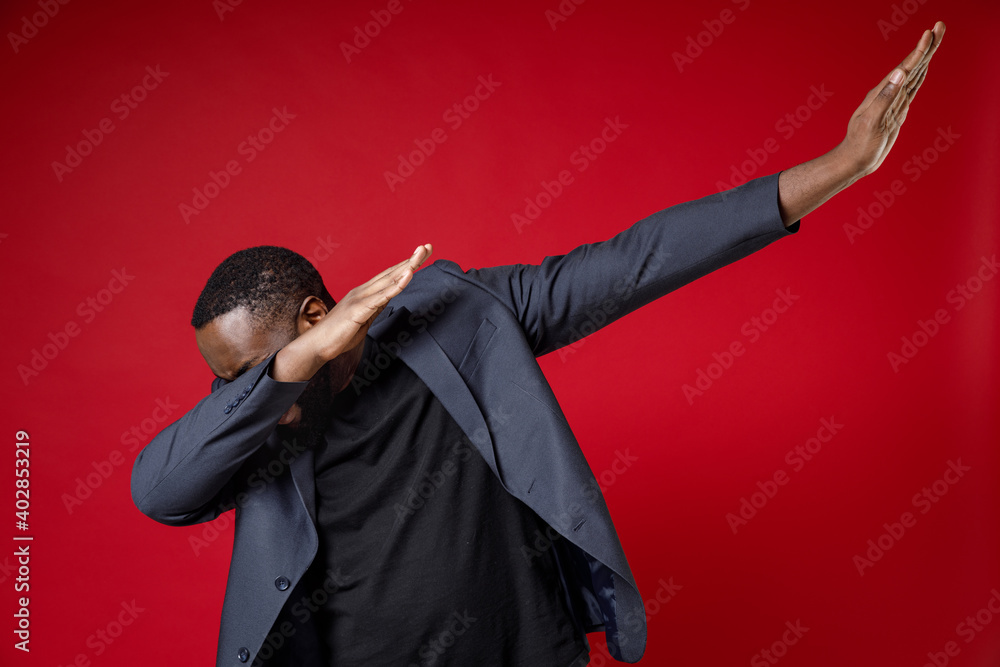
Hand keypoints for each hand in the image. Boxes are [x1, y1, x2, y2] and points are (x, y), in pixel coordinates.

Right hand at [272, 243, 432, 383]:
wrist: (316, 346)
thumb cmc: (338, 335)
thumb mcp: (364, 319)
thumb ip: (375, 307)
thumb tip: (387, 299)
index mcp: (364, 294)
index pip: (389, 276)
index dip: (406, 265)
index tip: (422, 255)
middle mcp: (362, 291)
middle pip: (391, 272)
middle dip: (411, 259)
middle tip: (427, 247)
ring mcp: (360, 299)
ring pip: (388, 280)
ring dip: (406, 266)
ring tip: (421, 254)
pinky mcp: (358, 310)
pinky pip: (381, 296)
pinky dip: (396, 285)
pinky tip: (408, 275)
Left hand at [834, 21, 945, 179]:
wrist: (855, 161)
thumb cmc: (860, 144)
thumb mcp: (872, 121)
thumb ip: (885, 97)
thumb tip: (899, 74)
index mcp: (882, 92)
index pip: (905, 67)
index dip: (919, 51)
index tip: (930, 33)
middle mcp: (888, 93)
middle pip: (912, 65)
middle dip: (926, 46)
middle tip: (940, 26)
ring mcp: (894, 101)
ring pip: (914, 75)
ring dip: (925, 58)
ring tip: (934, 40)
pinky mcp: (897, 111)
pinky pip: (911, 90)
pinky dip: (919, 77)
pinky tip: (922, 70)